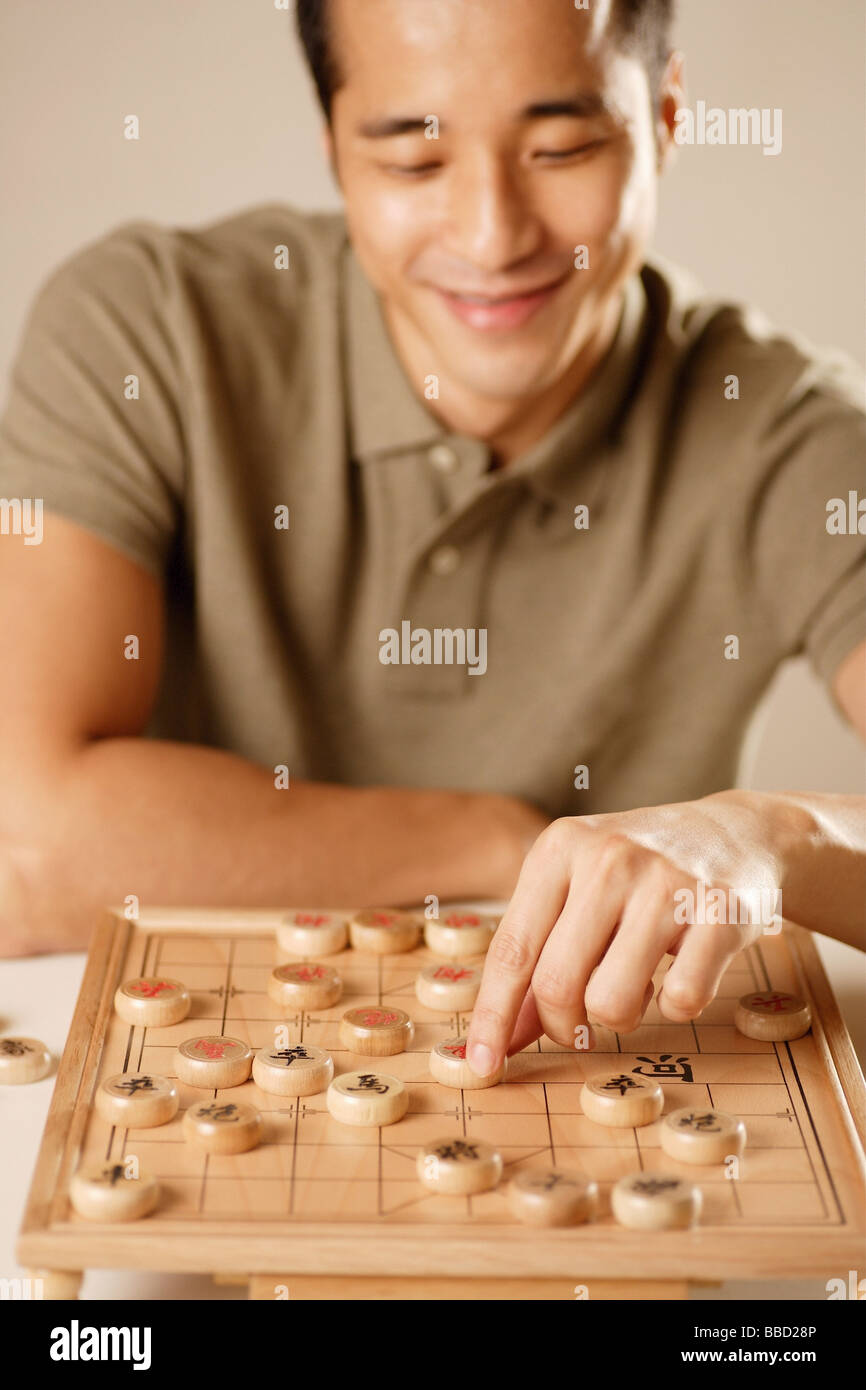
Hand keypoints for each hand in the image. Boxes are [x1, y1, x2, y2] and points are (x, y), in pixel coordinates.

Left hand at [466, 790, 793, 1074]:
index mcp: (560, 847)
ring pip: (611, 1002)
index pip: (512, 950)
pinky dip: (677, 1004)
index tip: (481, 1067)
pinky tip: (682, 970)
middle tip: (581, 1024)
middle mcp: (608, 858)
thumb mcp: (579, 891)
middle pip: (556, 984)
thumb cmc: (642, 871)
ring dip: (621, 1016)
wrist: (737, 832)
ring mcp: (666, 883)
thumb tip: (500, 1039)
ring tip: (638, 983)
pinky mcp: (720, 913)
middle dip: (562, 1025)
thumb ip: (538, 956)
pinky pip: (681, 1002)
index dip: (492, 1017)